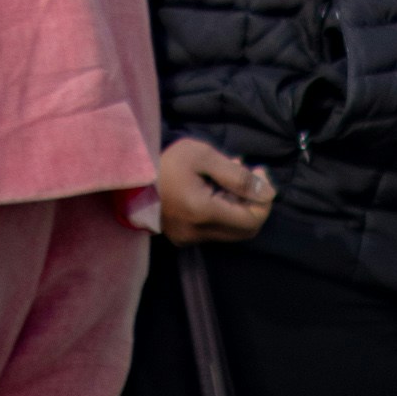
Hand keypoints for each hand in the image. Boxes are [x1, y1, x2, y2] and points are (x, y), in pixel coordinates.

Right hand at [158, 136, 275, 245]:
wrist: (129, 179)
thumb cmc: (164, 162)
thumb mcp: (202, 156)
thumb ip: (236, 174)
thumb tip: (267, 191)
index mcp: (203, 212)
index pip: (252, 219)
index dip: (264, 199)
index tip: (261, 173)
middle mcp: (199, 233)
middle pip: (245, 229)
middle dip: (254, 202)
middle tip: (252, 174)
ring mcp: (190, 239)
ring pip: (232, 231)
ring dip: (240, 206)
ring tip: (232, 176)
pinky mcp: (183, 238)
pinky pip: (216, 231)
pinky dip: (225, 211)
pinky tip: (217, 188)